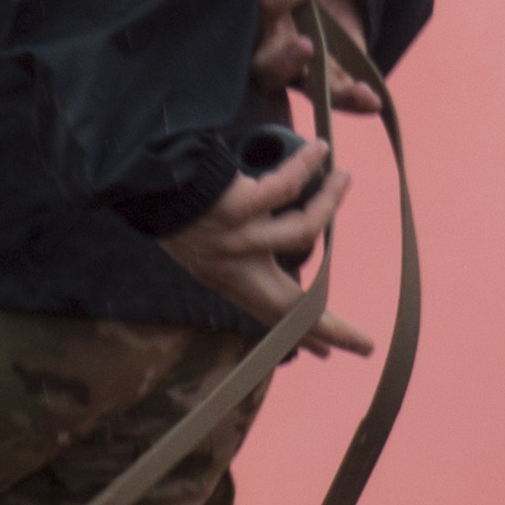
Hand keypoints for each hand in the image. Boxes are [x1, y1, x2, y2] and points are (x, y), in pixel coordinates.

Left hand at [160, 127, 369, 352]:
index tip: (328, 353)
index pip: (271, 314)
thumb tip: (286, 245)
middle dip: (329, 328)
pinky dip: (305, 166)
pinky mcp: (236, 208)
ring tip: (343, 179)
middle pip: (290, 308)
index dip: (302, 334)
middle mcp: (232, 266)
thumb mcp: (206, 242)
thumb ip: (240, 254)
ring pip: (303, 230)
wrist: (141, 174)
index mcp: (226, 277)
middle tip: (364, 346)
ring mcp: (235, 238)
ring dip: (330, 202)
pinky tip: (319, 152)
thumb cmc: (175, 203)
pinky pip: (285, 187)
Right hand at [250, 0, 376, 100]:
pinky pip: (332, 95)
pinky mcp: (322, 79)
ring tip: (346, 85)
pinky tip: (374, 100)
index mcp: (255, 6)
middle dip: (281, 58)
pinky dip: (352, 100)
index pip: (263, 0)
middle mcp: (264, 43)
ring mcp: (292, 66)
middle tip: (306, 45)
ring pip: (290, 85)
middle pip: (261, 63)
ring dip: (316, 86)